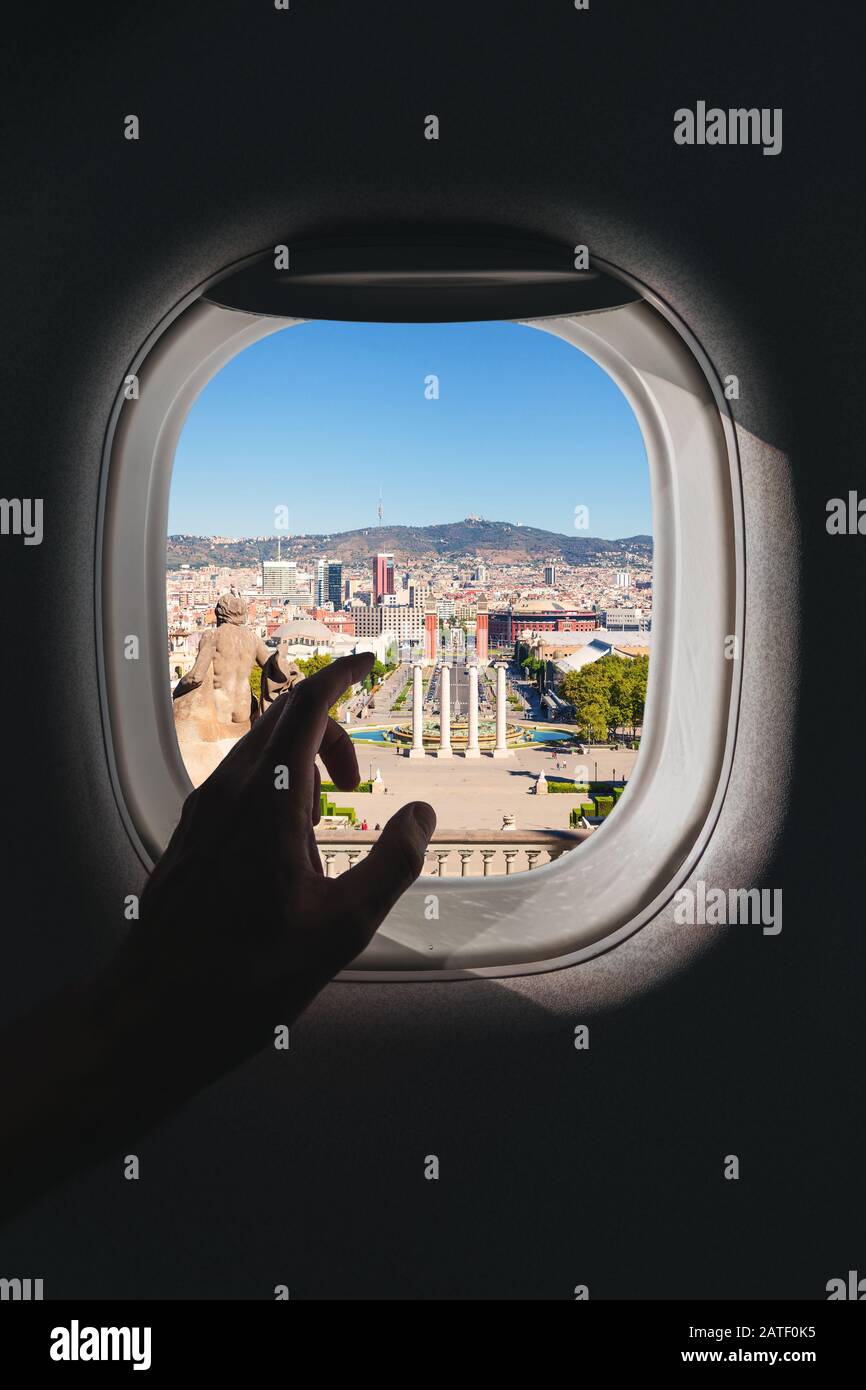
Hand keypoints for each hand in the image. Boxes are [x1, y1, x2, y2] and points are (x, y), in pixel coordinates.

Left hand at [103, 651, 435, 1093]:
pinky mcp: (188, 837)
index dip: (341, 675)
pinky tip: (285, 839)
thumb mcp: (343, 929)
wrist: (154, 1014)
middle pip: (282, 721)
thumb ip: (392, 863)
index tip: (369, 663)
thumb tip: (420, 814)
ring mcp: (200, 813)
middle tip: (357, 778)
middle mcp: (227, 794)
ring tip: (325, 814)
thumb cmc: (247, 977)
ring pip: (255, 751)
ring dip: (299, 760)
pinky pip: (235, 781)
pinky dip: (272, 783)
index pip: (306, 707)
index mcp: (268, 802)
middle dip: (329, 729)